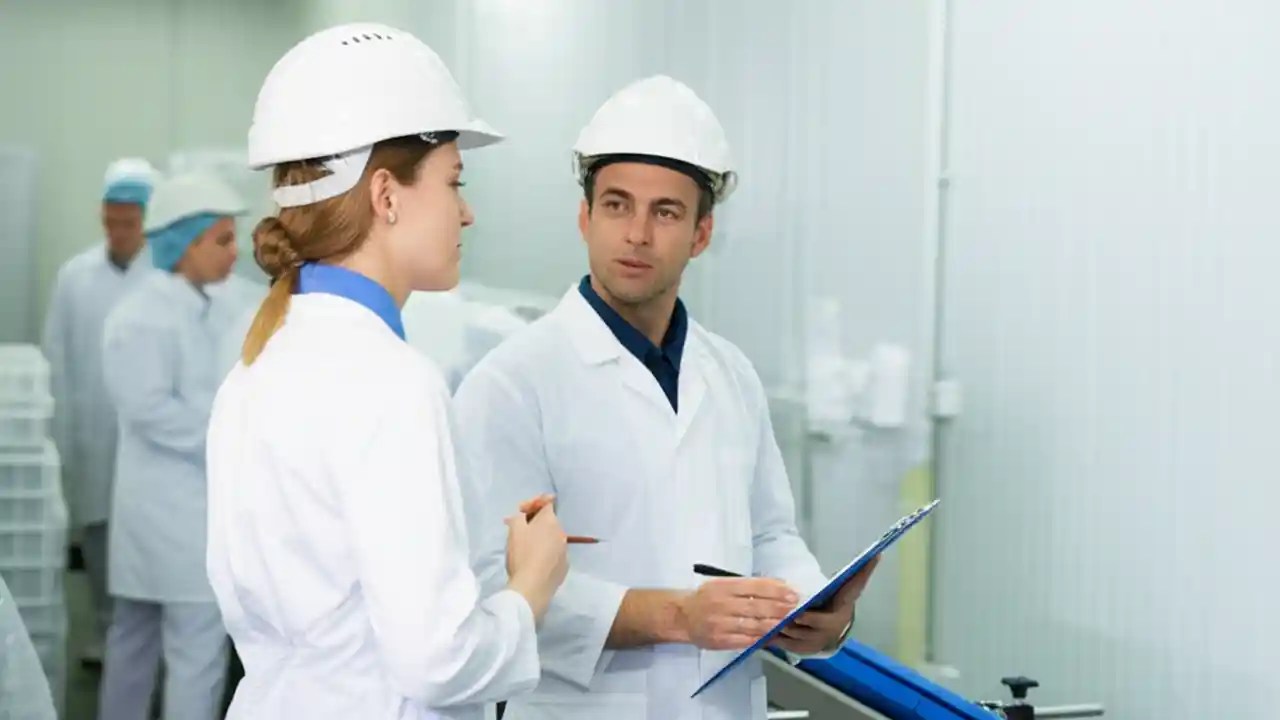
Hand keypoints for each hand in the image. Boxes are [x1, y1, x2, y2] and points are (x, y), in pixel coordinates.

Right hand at [505, 494, 568, 621]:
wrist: (532, 586)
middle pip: (548, 522)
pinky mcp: (564, 568)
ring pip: (552, 539)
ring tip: (525, 548)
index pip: (547, 502)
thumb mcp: (514, 529)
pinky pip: (554, 555)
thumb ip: (519, 517)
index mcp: (550, 521)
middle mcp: (562, 533)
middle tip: (518, 530)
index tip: (521, 511)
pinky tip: (534, 563)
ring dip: (540, 539)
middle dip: (534, 522)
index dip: (533, 503)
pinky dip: (545, 555)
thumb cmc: (522, 554)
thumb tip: (522, 517)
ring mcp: (565, 551)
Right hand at [678, 578, 798, 649]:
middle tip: (794, 608)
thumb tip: (777, 584)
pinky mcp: (720, 640)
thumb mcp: (722, 584)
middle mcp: (722, 604)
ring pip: (753, 624)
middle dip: (778, 607)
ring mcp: (721, 624)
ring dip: (773, 623)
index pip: (754, 587)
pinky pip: (744, 640)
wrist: (682, 616)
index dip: (775, 590)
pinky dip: (760, 638)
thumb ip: (746, 585)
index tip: (791, 593)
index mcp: (723, 587)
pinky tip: (771, 635)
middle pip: (756, 606)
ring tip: (786, 621)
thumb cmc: (705, 597)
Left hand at [771, 556, 878, 654]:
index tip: (797, 613)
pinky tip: (759, 630)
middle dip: (787, 622)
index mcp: (835, 620)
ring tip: (763, 619)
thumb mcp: (851, 588)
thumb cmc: (841, 601)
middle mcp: (824, 636)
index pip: (821, 620)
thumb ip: (862, 572)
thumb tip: (877, 553)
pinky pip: (783, 645)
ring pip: (790, 637)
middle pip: (801, 630)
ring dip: (777, 630)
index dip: (808, 617)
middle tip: (772, 613)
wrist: (838, 628)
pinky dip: (772, 638)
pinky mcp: (800, 651)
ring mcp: (812, 645)